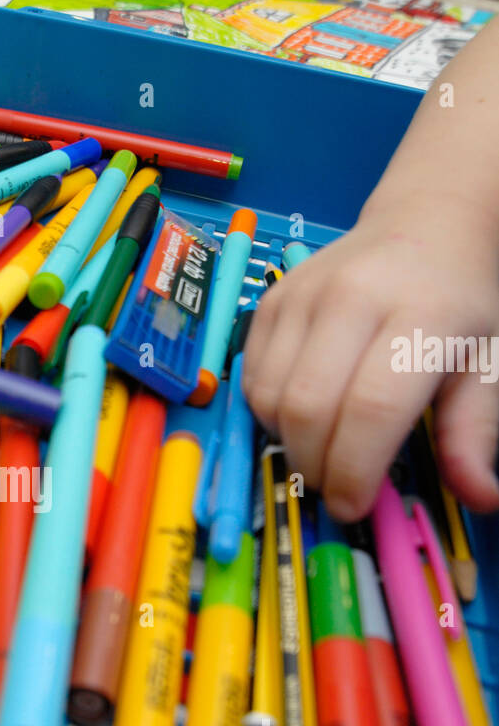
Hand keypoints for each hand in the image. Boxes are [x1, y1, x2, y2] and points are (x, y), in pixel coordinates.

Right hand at [242, 195, 498, 520]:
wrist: (429, 220)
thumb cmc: (464, 299)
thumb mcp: (490, 363)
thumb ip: (474, 433)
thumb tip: (479, 497)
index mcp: (420, 313)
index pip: (370, 409)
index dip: (354, 470)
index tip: (355, 505)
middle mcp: (353, 296)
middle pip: (308, 408)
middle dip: (315, 465)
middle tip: (337, 483)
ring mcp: (303, 295)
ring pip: (270, 399)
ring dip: (289, 441)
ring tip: (324, 445)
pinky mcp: (270, 300)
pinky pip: (250, 379)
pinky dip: (270, 412)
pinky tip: (304, 410)